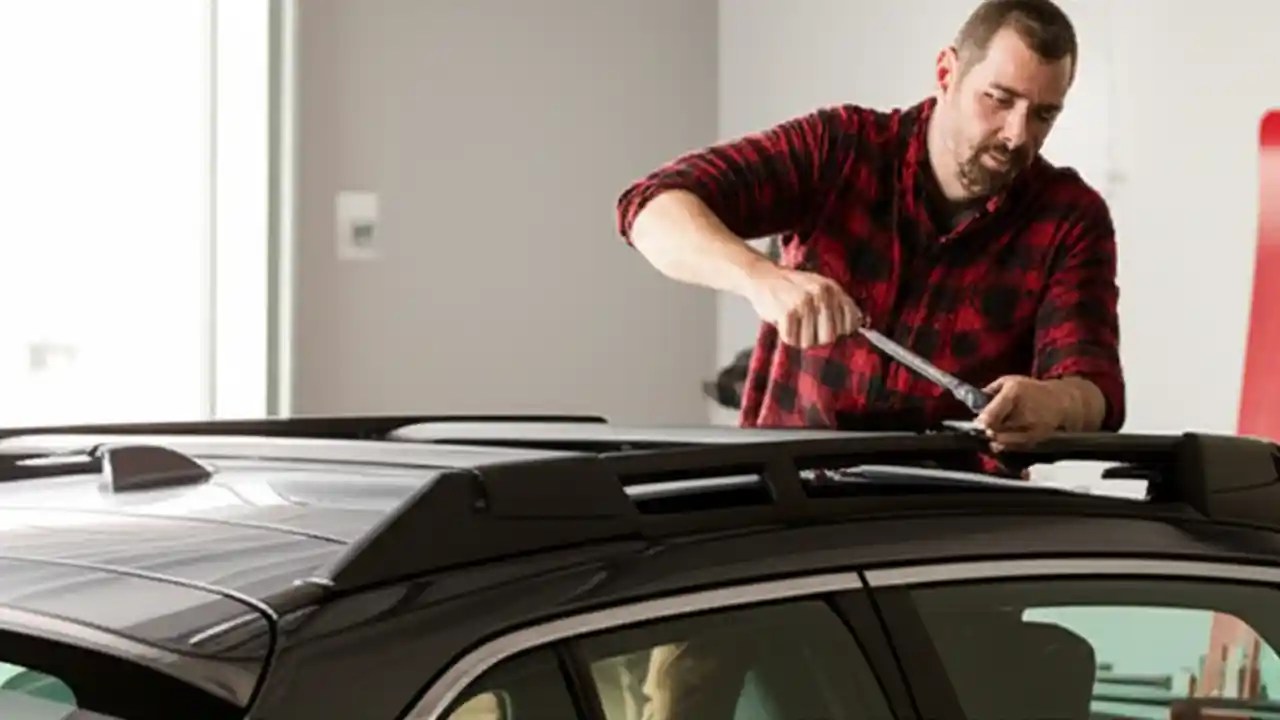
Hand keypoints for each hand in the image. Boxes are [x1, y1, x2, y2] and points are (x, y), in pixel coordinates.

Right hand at [743, 266, 863, 347]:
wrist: (762, 275)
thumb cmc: (792, 286)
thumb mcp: (820, 288)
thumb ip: (839, 304)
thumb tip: (859, 326)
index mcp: (833, 289)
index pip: (850, 324)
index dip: (839, 331)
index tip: (826, 327)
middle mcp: (822, 294)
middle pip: (829, 337)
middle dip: (816, 337)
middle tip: (805, 326)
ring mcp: (804, 303)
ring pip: (809, 342)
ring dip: (798, 337)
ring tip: (793, 322)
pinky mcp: (786, 312)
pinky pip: (791, 339)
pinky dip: (786, 335)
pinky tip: (783, 322)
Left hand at [974, 375, 1066, 451]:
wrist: (1059, 401)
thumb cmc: (1029, 389)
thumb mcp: (1008, 381)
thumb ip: (989, 391)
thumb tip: (973, 403)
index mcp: (1014, 392)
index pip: (994, 412)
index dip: (983, 421)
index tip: (977, 424)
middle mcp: (1023, 411)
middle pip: (996, 428)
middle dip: (986, 430)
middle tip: (982, 429)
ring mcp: (1030, 426)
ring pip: (1003, 439)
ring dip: (994, 438)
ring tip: (992, 433)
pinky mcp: (1035, 438)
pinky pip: (1014, 446)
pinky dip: (1005, 445)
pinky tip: (1001, 440)